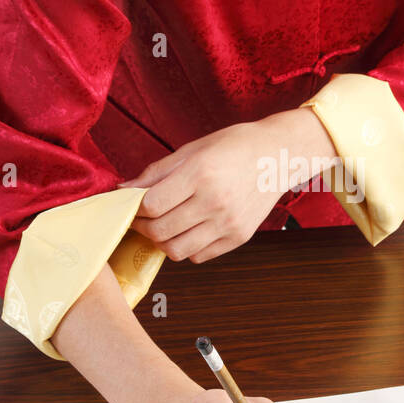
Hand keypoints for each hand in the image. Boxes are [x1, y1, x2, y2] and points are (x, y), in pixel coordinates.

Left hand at [119, 108, 336, 262]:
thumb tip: (124, 188)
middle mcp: (215, 201)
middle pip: (160, 231)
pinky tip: (187, 230)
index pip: (151, 205)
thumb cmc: (235, 147)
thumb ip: (156, 172)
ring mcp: (228, 223)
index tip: (131, 204)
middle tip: (141, 218)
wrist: (279, 156)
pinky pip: (198, 256)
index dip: (134, 208)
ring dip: (161, 242)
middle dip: (142, 227)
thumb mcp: (193, 149)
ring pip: (177, 250)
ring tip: (162, 227)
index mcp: (200, 174)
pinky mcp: (239, 237)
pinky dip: (185, 248)